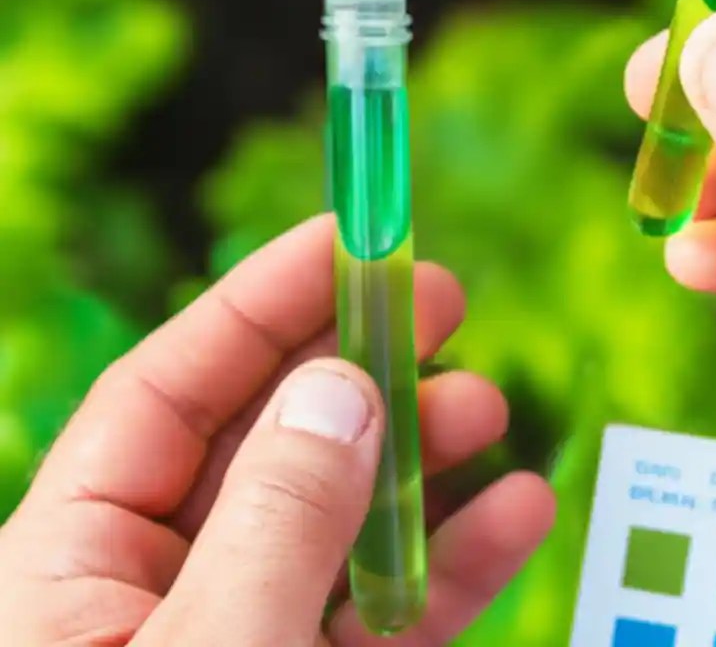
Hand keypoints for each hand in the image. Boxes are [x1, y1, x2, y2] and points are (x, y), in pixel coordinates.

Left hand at [0, 216, 554, 645]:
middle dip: (361, 368)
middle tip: (441, 302)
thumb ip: (278, 519)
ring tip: (487, 410)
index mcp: (74, 563)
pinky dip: (456, 565)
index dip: (258, 303)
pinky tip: (516, 515)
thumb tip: (342, 390)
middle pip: (269, 442)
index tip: (346, 235)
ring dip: (424, 462)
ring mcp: (248, 638)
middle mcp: (161, 590)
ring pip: (342, 523)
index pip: (166, 394)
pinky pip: (391, 611)